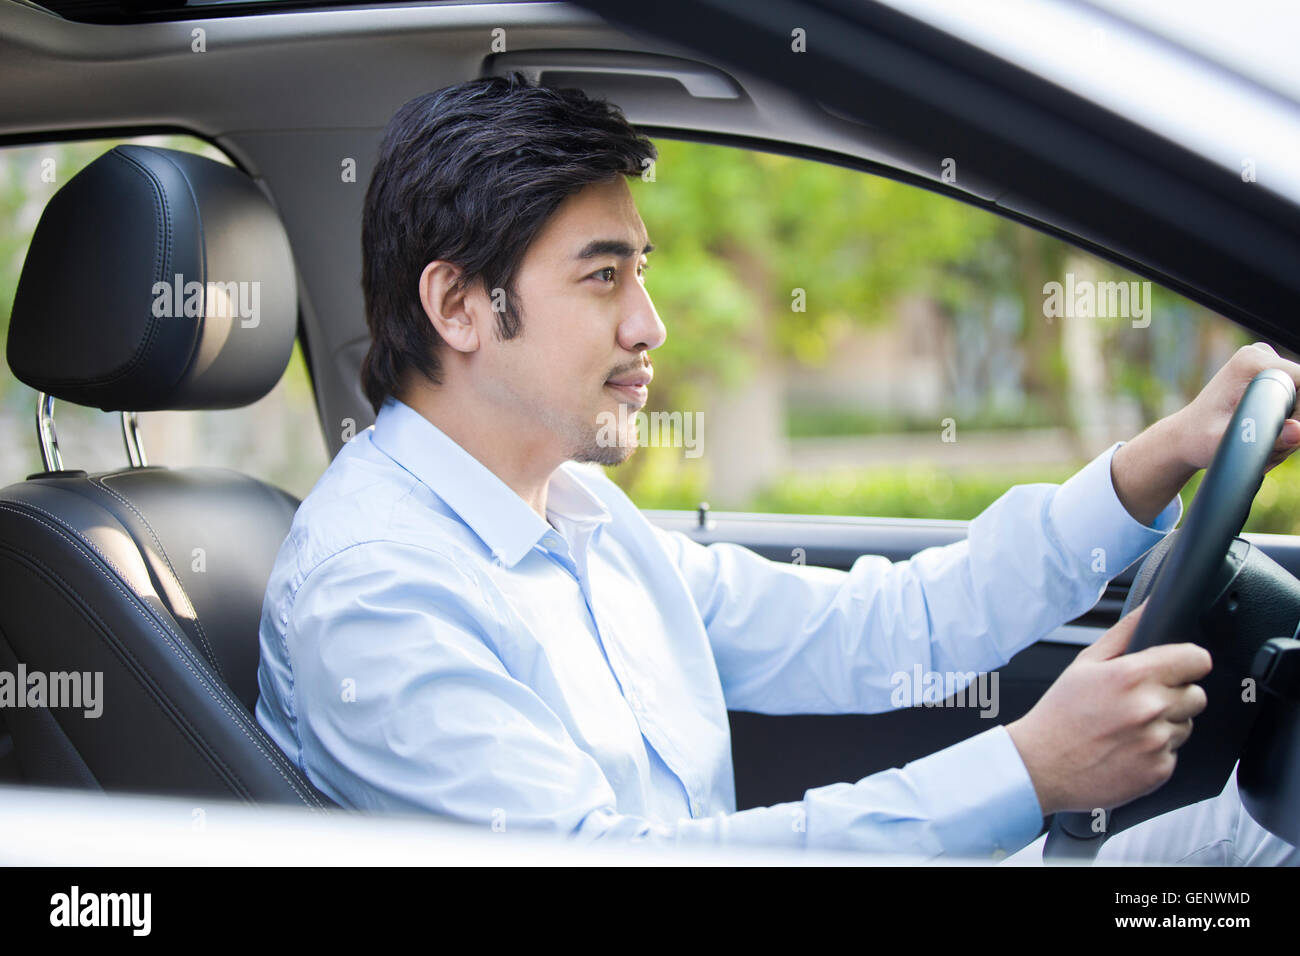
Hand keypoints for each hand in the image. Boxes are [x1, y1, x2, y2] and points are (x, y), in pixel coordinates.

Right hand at [1005, 600, 1210, 815]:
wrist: (1042, 766)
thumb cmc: (1060, 715)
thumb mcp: (1085, 664)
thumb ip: (1124, 633)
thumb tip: (1149, 608)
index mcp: (1132, 676)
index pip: (1197, 659)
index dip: (1188, 661)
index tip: (1177, 667)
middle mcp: (1150, 708)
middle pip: (1197, 695)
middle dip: (1175, 695)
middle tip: (1140, 701)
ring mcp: (1157, 742)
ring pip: (1186, 725)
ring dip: (1166, 725)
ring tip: (1129, 727)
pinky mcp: (1159, 770)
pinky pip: (1174, 753)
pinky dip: (1155, 751)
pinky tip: (1127, 748)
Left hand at [1172, 342, 1299, 474]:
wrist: (1187, 435)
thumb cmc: (1201, 438)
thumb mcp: (1231, 442)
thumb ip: (1269, 439)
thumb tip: (1298, 430)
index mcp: (1251, 362)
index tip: (1286, 432)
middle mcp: (1261, 355)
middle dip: (1295, 423)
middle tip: (1270, 443)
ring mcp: (1267, 363)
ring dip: (1290, 427)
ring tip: (1263, 441)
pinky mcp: (1271, 375)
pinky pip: (1295, 401)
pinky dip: (1286, 422)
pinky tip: (1264, 434)